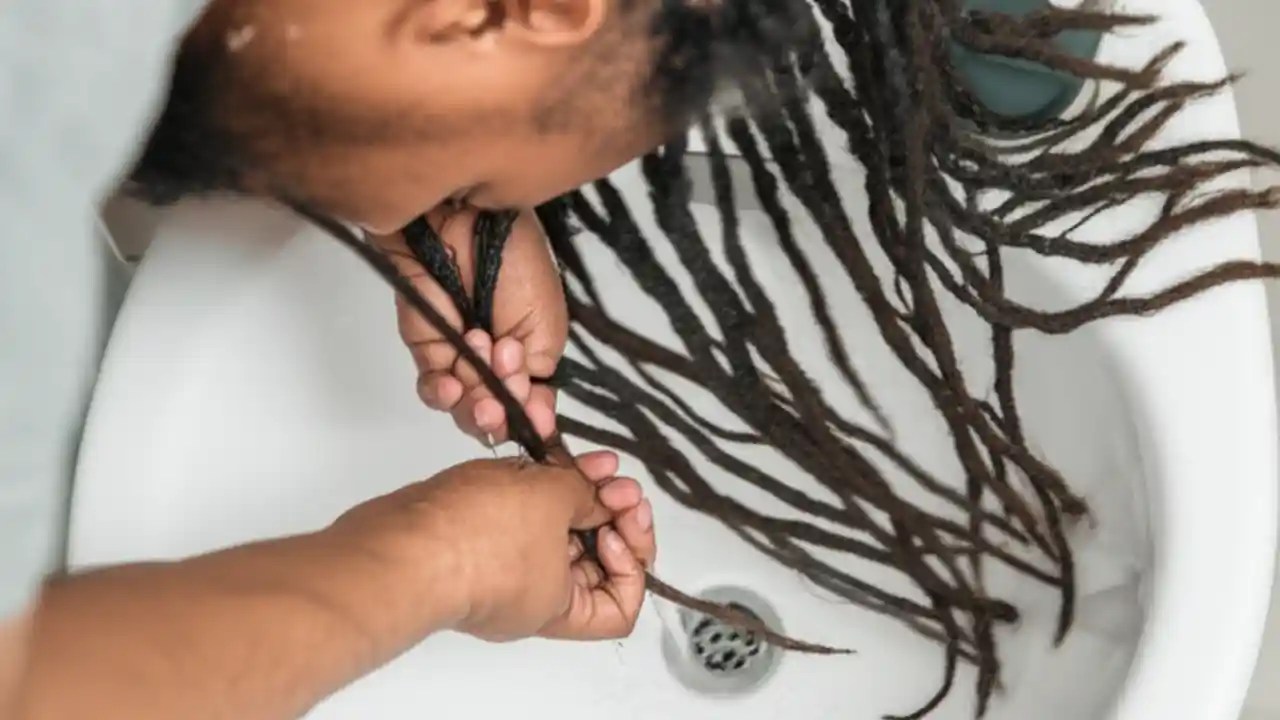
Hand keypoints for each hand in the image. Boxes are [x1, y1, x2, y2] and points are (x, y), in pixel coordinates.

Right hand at [333, 451, 655, 642]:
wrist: (397, 543)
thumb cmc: (477, 541)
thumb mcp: (553, 503)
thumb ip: (586, 494)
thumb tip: (601, 496)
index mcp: (561, 607)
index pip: (622, 604)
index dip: (636, 560)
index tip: (623, 521)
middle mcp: (534, 594)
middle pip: (592, 559)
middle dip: (608, 513)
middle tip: (615, 480)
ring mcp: (501, 565)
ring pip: (553, 530)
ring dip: (577, 493)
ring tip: (589, 461)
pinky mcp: (472, 537)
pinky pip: (518, 513)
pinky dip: (538, 486)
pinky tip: (549, 455)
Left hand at [374, 206, 568, 443]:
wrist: (466, 223)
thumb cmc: (516, 263)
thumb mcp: (546, 324)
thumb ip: (538, 373)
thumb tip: (534, 415)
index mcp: (529, 356)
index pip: (529, 406)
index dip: (532, 421)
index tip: (538, 424)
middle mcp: (493, 363)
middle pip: (495, 415)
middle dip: (503, 415)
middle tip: (507, 400)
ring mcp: (458, 356)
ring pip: (463, 408)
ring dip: (477, 406)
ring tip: (487, 383)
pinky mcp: (425, 346)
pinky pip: (432, 387)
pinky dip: (444, 394)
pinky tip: (455, 384)